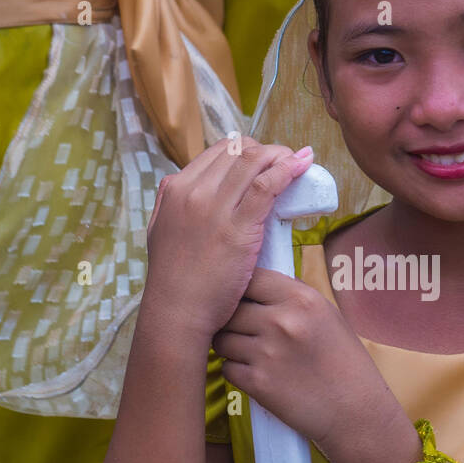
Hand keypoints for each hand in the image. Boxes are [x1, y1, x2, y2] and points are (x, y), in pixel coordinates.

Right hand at [142, 136, 313, 342]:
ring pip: (254, 161)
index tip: (266, 160)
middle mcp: (192, 191)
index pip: (219, 151)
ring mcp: (214, 208)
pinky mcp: (237, 228)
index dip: (248, 150)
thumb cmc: (175, 279)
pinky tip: (302, 166)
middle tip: (287, 161)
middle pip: (238, 151)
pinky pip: (267, 186)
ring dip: (282, 155)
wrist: (177, 312)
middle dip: (267, 151)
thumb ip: (174, 205)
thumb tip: (189, 188)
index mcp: (174, 188)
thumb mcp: (161, 230)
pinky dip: (288, 170)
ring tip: (300, 161)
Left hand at [212, 268, 410, 462]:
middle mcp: (282, 321)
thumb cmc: (345, 363)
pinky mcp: (257, 383)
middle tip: (244, 332)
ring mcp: (267, 353)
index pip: (250, 277)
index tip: (244, 300)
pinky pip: (226, 369)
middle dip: (231, 320)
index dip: (241, 288)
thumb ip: (292, 296)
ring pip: (222, 339)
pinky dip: (237, 373)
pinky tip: (259, 376)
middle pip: (229, 309)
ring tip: (253, 356)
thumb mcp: (327, 315)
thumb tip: (255, 282)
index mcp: (302, 299)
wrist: (356, 412)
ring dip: (230, 347)